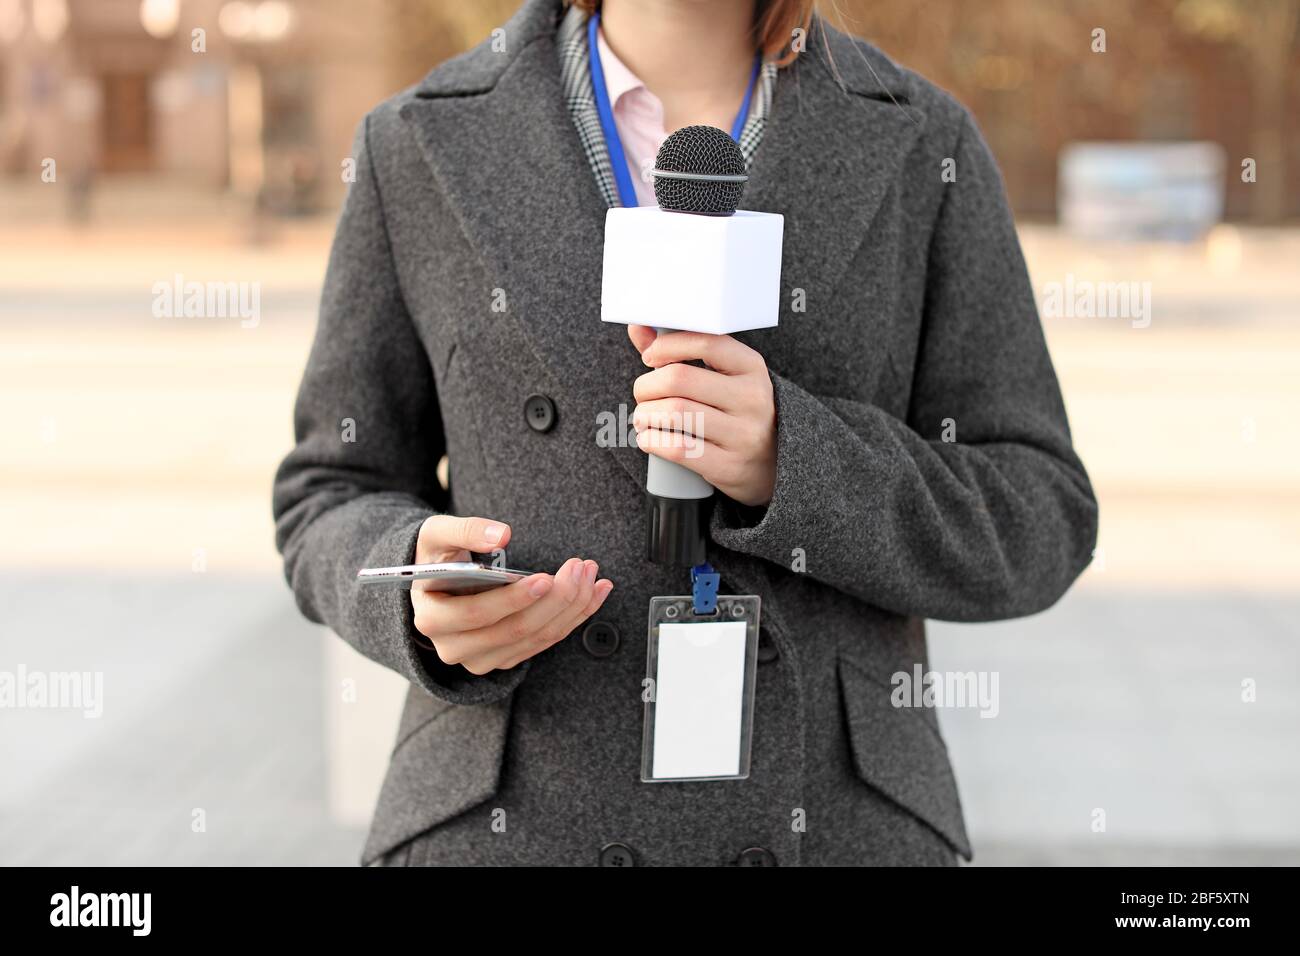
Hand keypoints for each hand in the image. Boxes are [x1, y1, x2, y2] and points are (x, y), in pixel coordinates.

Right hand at [410, 515, 612, 674]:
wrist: (436, 584)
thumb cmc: (437, 556)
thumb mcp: (437, 535)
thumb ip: (464, 530)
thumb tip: (502, 535)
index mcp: (431, 618)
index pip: (477, 614)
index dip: (514, 599)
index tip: (546, 578)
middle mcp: (453, 647)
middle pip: (514, 630)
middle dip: (555, 599)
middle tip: (580, 567)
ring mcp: (480, 659)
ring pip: (536, 638)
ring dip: (571, 608)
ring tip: (591, 576)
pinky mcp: (504, 658)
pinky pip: (544, 642)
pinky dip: (573, 618)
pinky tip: (593, 593)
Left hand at [628, 325, 776, 506]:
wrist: (773, 462)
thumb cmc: (735, 411)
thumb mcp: (721, 376)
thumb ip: (681, 350)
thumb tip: (638, 328)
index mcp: (751, 367)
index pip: (706, 342)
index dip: (667, 346)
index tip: (649, 357)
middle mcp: (752, 398)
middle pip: (679, 379)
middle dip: (646, 386)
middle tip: (642, 395)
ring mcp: (743, 434)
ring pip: (674, 413)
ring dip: (644, 415)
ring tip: (642, 418)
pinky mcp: (729, 465)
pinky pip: (678, 449)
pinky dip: (651, 441)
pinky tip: (648, 439)